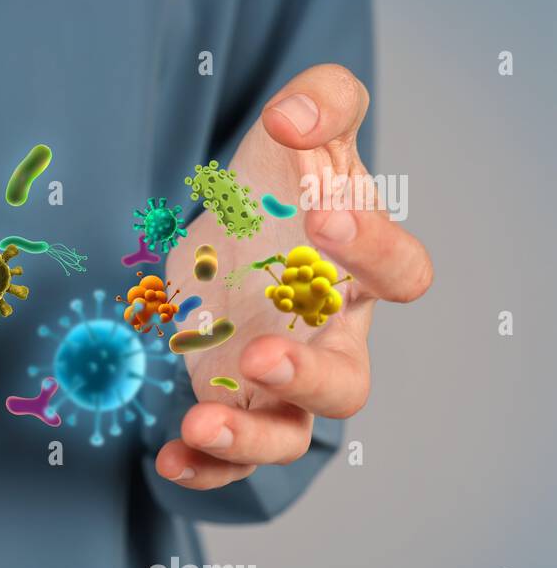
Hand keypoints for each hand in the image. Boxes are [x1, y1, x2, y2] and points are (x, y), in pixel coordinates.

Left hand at [155, 64, 432, 488]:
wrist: (236, 224)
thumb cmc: (285, 181)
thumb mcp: (305, 128)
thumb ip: (320, 102)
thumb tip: (293, 117)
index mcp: (359, 274)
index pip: (398, 274)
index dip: (372, 247)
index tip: (320, 215)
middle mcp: (330, 338)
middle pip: (348, 383)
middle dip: (310, 377)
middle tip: (261, 358)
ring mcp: (280, 380)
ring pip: (290, 433)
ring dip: (248, 437)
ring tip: (198, 424)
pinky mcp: (233, 400)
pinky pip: (231, 453)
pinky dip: (204, 465)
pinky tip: (168, 458)